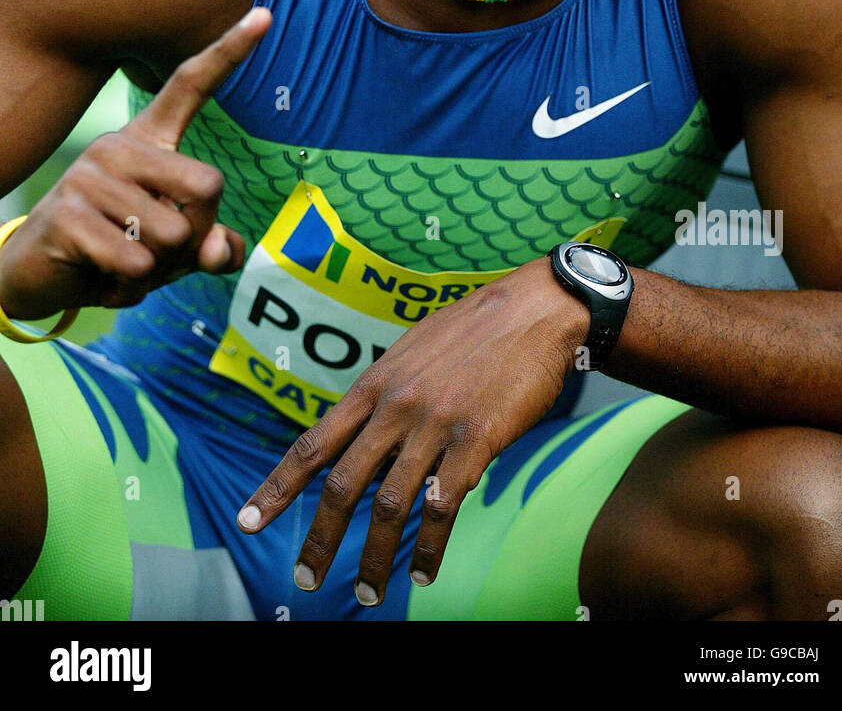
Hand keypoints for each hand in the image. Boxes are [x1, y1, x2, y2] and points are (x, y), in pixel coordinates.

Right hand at [0, 7, 271, 318]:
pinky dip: (132, 286)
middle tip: (161, 249)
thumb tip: (220, 250)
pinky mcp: (68, 215)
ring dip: (160, 268)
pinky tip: (105, 277)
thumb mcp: (176, 248)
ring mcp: (89, 176)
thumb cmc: (121, 248)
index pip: (191, 85)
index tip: (266, 14)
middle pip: (207, 186)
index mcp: (150, 140)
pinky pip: (137, 262)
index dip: (230, 51)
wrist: (42, 273)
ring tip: (126, 261)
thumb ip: (211, 244)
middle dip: (197, 234)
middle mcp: (119, 146)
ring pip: (173, 235)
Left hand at [238, 253, 588, 603]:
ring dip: (375, 558)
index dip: (276, 487)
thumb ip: (387, 391)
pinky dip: (430, 548)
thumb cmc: (475, 328)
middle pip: (343, 485)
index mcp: (375, 384)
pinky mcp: (476, 441)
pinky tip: (424, 572)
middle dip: (319, 539)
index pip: (313, 444)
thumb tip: (368, 428)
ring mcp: (435, 424)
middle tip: (304, 579)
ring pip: (390, 506)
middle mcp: (395, 406)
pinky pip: (443, 508)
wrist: (535, 307)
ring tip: (369, 593)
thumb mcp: (413, 349)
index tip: (247, 521)